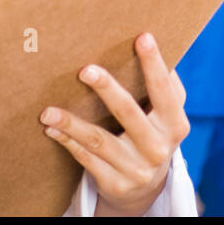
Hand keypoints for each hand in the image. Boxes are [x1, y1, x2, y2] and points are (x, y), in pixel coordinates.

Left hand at [41, 32, 188, 216]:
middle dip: (107, 89)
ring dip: (71, 123)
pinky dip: (67, 141)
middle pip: (128, 113)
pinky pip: (86, 158)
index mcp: (175, 125)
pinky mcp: (115, 183)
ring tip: (48, 110)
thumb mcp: (165, 115)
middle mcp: (158, 148)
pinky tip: (51, 127)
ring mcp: (136, 169)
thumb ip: (163, 86)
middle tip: (85, 69)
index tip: (143, 37)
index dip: (154, 65)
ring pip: (98, 140)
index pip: (164, 91)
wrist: (146, 187)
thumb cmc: (152, 133)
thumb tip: (147, 39)